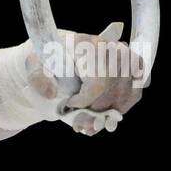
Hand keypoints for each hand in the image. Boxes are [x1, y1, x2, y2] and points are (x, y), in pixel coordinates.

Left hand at [25, 22, 145, 134]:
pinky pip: (135, 93)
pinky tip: (105, 118)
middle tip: (79, 124)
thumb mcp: (36, 65)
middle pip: (112, 91)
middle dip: (95, 113)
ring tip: (90, 126)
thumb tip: (51, 94)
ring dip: (109, 115)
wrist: (63, 49)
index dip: (85, 101)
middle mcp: (112, 48)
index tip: (69, 105)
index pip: (98, 82)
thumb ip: (38, 78)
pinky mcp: (134, 66)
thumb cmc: (49, 58)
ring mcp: (126, 57)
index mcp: (89, 44)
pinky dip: (120, 108)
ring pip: (126, 94)